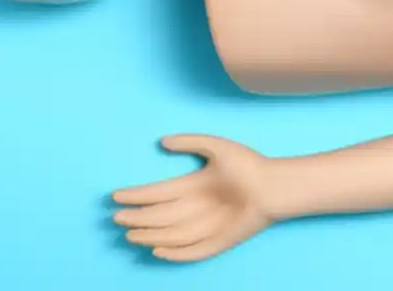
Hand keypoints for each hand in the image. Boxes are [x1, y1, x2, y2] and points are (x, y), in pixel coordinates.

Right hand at [112, 135, 271, 262]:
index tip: (116, 196)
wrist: (276, 185)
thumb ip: (190, 141)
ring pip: (171, 234)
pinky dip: (176, 253)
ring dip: (151, 235)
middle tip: (118, 218)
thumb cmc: (249, 164)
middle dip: (139, 218)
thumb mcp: (218, 147)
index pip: (159, 192)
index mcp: (193, 185)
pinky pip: (193, 251)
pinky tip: (158, 251)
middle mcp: (196, 207)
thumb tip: (162, 140)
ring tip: (131, 234)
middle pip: (161, 215)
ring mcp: (207, 225)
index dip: (138, 195)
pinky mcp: (220, 241)